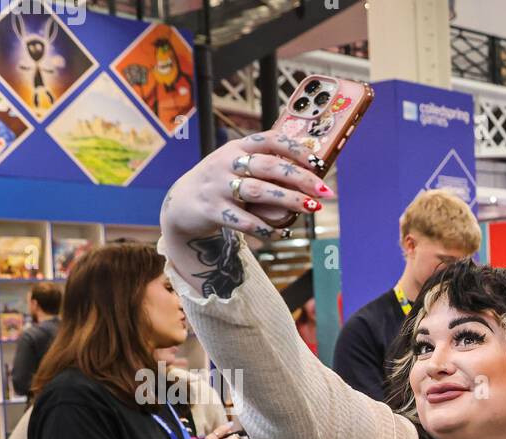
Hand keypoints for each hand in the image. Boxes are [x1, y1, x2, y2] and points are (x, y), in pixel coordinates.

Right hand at [160, 131, 331, 242]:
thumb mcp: (238, 168)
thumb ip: (267, 170)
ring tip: (311, 208)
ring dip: (289, 200)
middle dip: (299, 178)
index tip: (318, 163)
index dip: (295, 149)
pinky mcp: (212, 211)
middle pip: (268, 166)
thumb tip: (310, 179)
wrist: (181, 204)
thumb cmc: (222, 185)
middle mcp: (226, 162)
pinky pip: (246, 221)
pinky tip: (283, 232)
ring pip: (259, 192)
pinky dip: (268, 228)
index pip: (269, 140)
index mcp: (236, 148)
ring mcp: (218, 186)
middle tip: (324, 191)